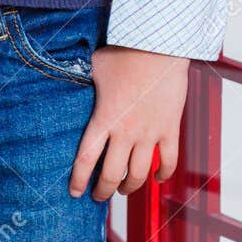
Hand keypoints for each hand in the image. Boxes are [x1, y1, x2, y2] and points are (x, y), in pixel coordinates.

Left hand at [68, 46, 189, 201]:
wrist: (158, 46)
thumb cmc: (124, 51)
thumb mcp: (94, 66)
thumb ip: (83, 78)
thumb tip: (71, 75)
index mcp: (104, 118)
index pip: (86, 159)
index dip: (79, 179)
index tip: (74, 191)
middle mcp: (126, 131)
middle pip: (112, 174)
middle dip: (103, 190)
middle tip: (98, 195)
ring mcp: (150, 133)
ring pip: (140, 174)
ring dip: (130, 186)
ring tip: (124, 188)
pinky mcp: (170, 129)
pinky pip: (169, 161)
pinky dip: (164, 174)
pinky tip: (157, 179)